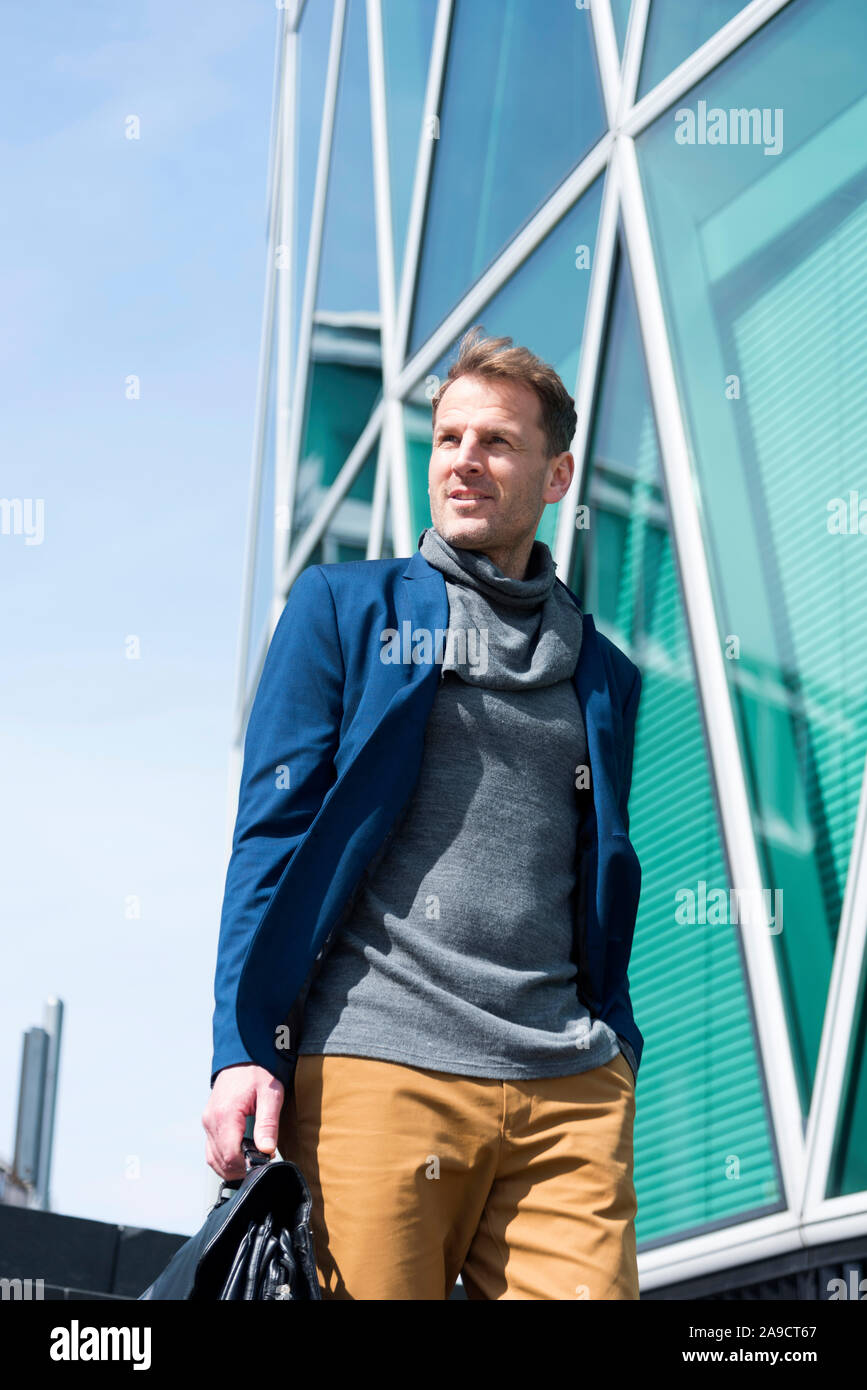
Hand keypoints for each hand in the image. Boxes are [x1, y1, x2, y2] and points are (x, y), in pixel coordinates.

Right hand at [202, 1064, 283, 1179]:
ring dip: (231, 1166)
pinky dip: (224, 1158)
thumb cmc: (258, 1072)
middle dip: (241, 1168)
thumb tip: (267, 1149)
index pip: (230, 1156)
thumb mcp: (271, 1094)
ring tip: (252, 1160)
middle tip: (262, 1161)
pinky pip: (212, 1149)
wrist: (243, 1056)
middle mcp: (211, 1120)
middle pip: (221, 1161)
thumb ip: (268, 1123)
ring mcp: (207, 1122)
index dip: (248, 1165)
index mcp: (225, 1114)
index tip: (265, 1160)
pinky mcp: (209, 1122)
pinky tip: (240, 1155)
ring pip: (213, 1158)